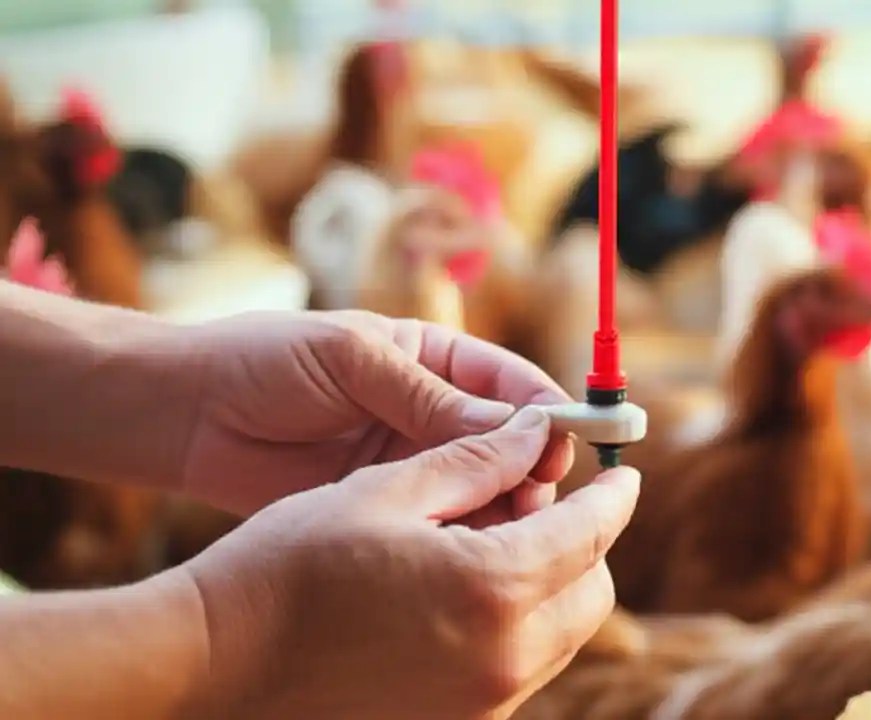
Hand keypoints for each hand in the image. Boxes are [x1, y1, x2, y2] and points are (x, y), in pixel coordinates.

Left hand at [175, 310, 573, 514]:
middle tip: (539, 493)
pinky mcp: (384, 508)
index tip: (571, 438)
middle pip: (509, 444)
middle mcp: (433, 412)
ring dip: (504, 506)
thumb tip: (517, 430)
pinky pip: (440, 522)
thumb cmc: (265, 361)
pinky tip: (470, 548)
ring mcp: (410, 463)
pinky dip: (463, 537)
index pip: (511, 385)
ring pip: (482, 489)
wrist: (186, 413)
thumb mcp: (353, 362)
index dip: (546, 411)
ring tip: (510, 525)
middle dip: (533, 466)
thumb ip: (429, 399)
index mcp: (435, 359)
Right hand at [182, 407, 639, 719]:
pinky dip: (517, 625)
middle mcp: (503, 657)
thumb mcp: (386, 488)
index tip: (624, 473)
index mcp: (492, 587)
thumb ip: (476, 459)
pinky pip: (518, 668)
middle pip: (591, 594)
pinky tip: (467, 592)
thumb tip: (535, 432)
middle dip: (585, 544)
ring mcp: (481, 703)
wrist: (216, 662)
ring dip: (552, 586)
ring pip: (560, 635)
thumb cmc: (290, 563)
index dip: (614, 496)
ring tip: (499, 542)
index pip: (591, 533)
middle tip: (548, 505)